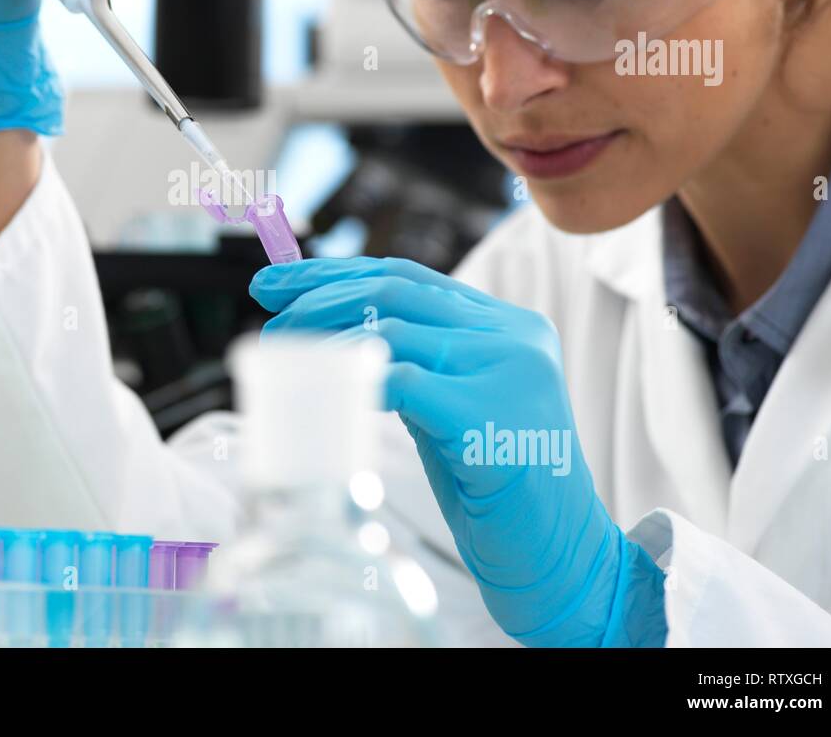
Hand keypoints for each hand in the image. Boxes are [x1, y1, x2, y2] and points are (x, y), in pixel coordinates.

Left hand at [250, 256, 667, 646]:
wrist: (561, 557)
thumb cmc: (497, 488)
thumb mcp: (454, 406)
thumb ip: (415, 365)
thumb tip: (334, 338)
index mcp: (508, 326)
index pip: (410, 277)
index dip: (337, 274)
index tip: (279, 281)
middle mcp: (514, 337)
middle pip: (398, 290)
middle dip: (320, 296)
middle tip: (269, 314)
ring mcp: (508, 371)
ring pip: (396, 329)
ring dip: (328, 341)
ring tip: (288, 357)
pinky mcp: (490, 416)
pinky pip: (405, 381)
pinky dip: (357, 382)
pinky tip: (328, 391)